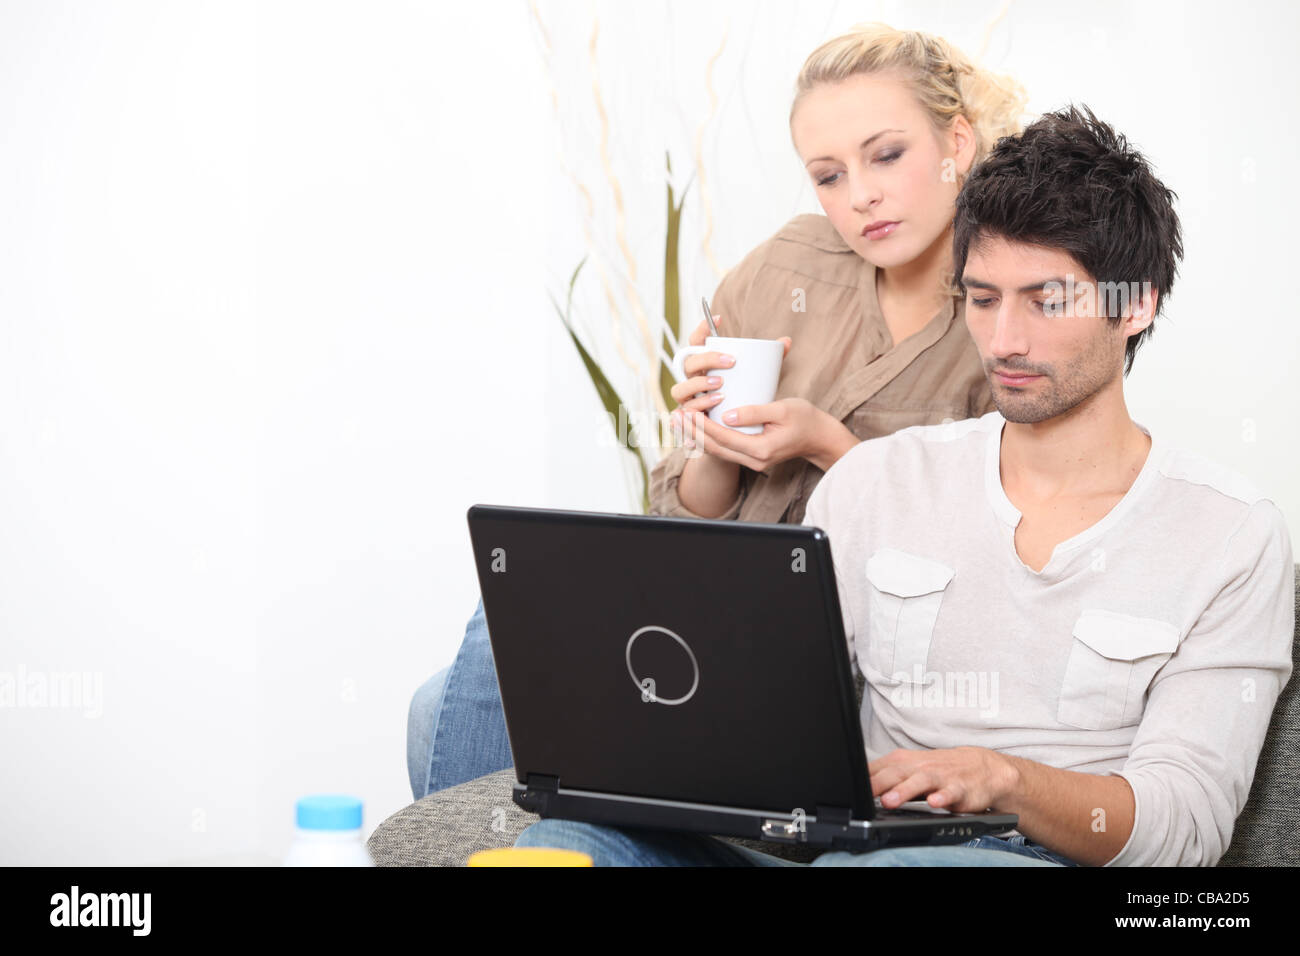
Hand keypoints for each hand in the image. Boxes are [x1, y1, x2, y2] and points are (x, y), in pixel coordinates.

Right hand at [669, 314, 791, 430]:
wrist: (742, 423)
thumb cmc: (746, 392)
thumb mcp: (757, 375)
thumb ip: (770, 360)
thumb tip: (786, 341)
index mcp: (702, 364)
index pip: (695, 341)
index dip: (702, 328)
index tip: (720, 318)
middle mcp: (691, 379)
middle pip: (688, 362)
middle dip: (707, 359)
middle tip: (731, 361)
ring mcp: (688, 398)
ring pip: (681, 387)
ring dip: (700, 384)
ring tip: (721, 384)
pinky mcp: (692, 415)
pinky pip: (689, 408)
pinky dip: (701, 404)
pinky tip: (717, 400)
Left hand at [675, 396, 826, 474]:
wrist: (820, 438)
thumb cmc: (805, 419)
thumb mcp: (783, 409)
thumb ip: (755, 412)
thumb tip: (728, 415)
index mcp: (761, 450)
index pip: (723, 438)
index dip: (701, 426)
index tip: (686, 411)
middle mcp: (754, 461)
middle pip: (715, 448)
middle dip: (692, 432)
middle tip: (674, 416)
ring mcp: (752, 462)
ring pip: (717, 451)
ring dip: (696, 437)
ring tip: (678, 422)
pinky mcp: (751, 457)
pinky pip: (724, 451)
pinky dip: (707, 440)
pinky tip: (694, 431)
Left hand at [869, 747, 1019, 813]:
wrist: (982, 767)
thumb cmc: (939, 769)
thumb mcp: (910, 768)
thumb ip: (886, 776)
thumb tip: (857, 785)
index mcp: (904, 761)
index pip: (879, 768)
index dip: (862, 778)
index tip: (847, 788)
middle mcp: (920, 767)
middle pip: (895, 773)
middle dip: (878, 784)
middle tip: (863, 795)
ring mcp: (940, 777)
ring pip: (920, 782)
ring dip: (904, 791)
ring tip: (890, 802)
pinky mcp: (959, 789)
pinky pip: (950, 793)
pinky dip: (942, 798)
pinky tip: (935, 803)